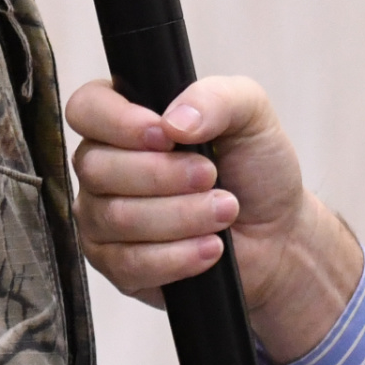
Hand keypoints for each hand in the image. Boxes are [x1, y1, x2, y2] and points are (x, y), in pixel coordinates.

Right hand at [67, 75, 362, 361]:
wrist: (278, 234)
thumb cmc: (256, 169)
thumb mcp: (251, 114)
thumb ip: (215, 98)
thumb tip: (174, 120)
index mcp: (126, 119)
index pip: (86, 108)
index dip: (118, 123)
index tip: (167, 136)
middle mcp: (104, 166)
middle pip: (96, 168)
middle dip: (163, 175)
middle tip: (211, 176)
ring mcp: (104, 218)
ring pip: (116, 217)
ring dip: (180, 215)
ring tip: (224, 211)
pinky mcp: (117, 265)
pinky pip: (128, 263)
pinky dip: (177, 255)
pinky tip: (209, 246)